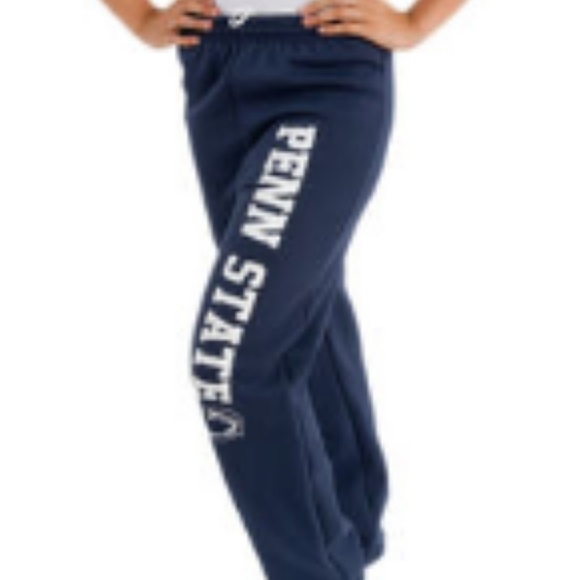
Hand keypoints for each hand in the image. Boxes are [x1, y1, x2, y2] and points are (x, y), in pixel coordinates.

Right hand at [135, 0, 221, 48]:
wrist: (144, 27)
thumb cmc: (167, 19)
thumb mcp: (178, 10)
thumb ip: (192, 7)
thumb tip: (211, 3)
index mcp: (178, 6)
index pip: (191, 1)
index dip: (203, 1)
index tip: (215, 3)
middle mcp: (174, 13)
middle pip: (188, 7)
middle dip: (202, 9)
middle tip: (216, 12)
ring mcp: (169, 25)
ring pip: (183, 22)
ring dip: (197, 23)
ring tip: (210, 25)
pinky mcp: (166, 37)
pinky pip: (177, 38)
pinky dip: (187, 39)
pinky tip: (197, 40)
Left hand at [299, 0, 423, 50]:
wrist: (407, 29)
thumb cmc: (387, 20)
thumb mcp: (372, 6)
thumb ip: (355, 5)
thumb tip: (336, 9)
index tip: (305, 4)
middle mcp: (363, 2)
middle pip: (334, 0)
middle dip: (315, 6)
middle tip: (301, 13)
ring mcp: (366, 15)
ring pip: (338, 13)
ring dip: (320, 18)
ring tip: (307, 23)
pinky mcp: (369, 29)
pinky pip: (347, 27)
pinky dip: (333, 29)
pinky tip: (322, 31)